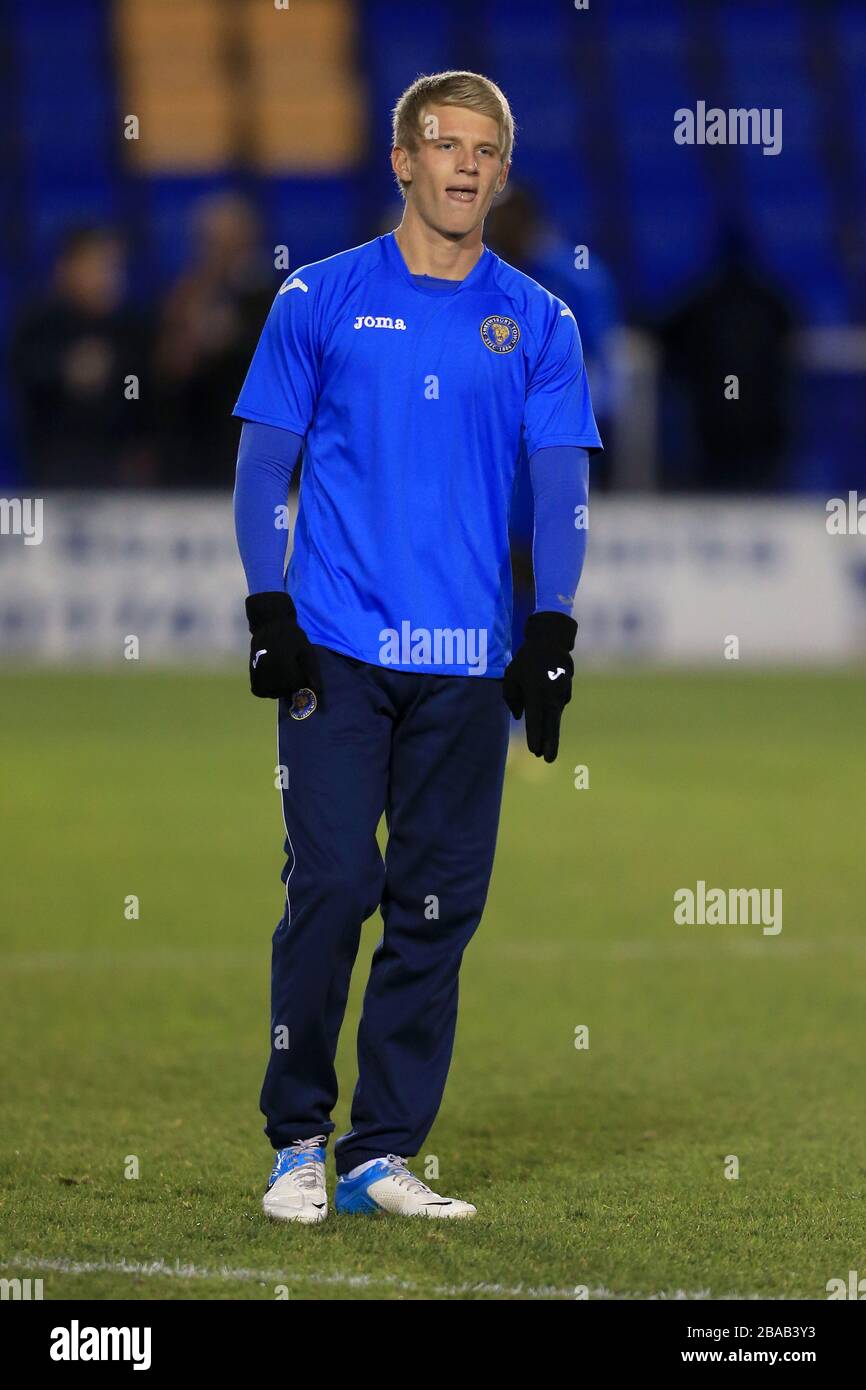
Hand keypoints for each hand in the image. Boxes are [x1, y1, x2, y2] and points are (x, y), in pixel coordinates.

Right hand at [245, 591, 322, 701]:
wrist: (271, 624)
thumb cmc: (292, 637)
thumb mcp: (307, 652)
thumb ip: (312, 671)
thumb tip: (316, 690)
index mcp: (285, 668)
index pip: (297, 686)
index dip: (302, 679)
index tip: (300, 668)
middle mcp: (270, 674)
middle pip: (284, 691)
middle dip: (291, 685)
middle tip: (291, 669)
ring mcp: (259, 674)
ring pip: (272, 693)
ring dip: (279, 689)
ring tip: (282, 674)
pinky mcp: (252, 673)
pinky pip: (259, 690)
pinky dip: (266, 689)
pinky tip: (272, 680)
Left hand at [502, 611, 576, 762]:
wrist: (550, 643)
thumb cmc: (525, 661)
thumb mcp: (511, 676)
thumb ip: (512, 698)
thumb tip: (520, 716)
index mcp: (535, 693)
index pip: (535, 720)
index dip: (535, 737)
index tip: (535, 751)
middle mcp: (551, 696)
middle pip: (551, 724)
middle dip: (550, 743)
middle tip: (548, 759)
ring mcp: (561, 694)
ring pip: (553, 716)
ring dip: (548, 729)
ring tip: (540, 740)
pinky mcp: (566, 692)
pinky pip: (555, 706)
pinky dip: (549, 710)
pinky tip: (543, 701)